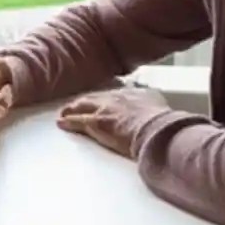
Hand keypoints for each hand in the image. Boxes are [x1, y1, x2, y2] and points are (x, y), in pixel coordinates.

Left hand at [56, 88, 170, 158]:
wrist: (157, 130)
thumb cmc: (162, 124)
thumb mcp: (162, 109)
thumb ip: (155, 106)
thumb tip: (159, 112)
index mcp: (133, 94)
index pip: (113, 94)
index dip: (104, 98)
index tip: (100, 100)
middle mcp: (117, 97)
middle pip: (95, 97)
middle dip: (84, 101)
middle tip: (76, 105)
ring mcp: (105, 109)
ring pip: (83, 106)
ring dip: (73, 109)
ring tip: (65, 113)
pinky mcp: (97, 122)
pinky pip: (78, 121)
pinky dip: (69, 122)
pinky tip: (62, 123)